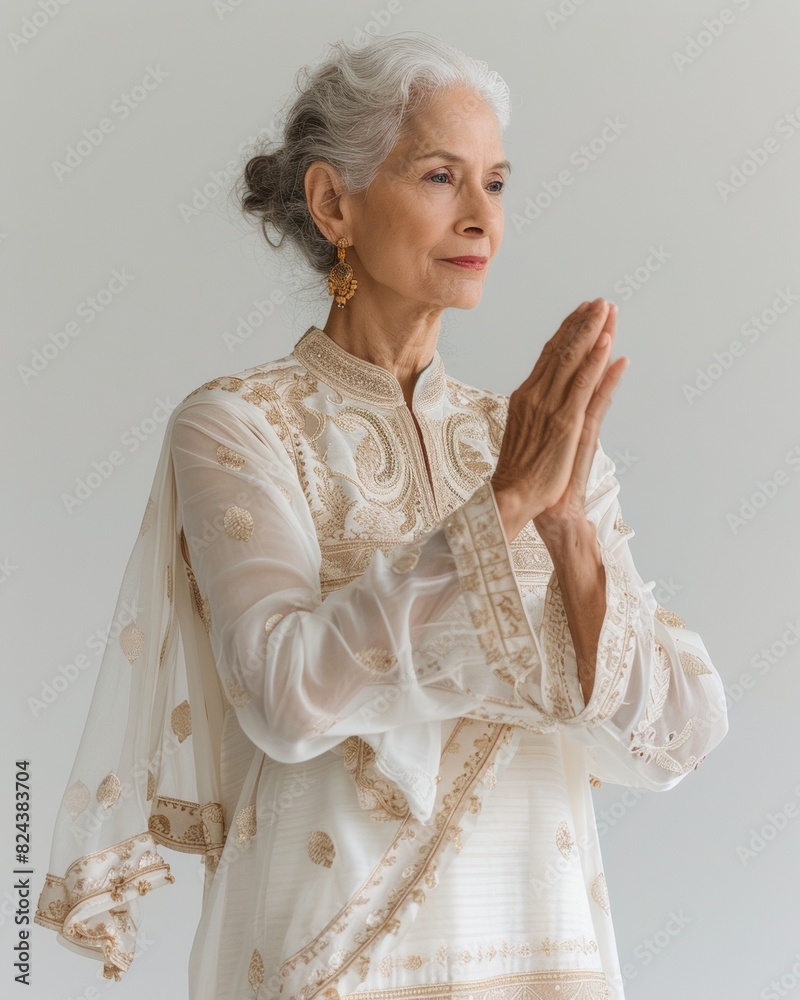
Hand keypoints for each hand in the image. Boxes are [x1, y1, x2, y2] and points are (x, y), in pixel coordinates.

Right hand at [490, 297, 627, 539]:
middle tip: (600, 302)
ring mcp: (550, 407)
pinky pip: (583, 385)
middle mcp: (535, 395)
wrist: (513, 496)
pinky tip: (607, 344)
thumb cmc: (519, 473)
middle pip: (561, 350)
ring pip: (573, 360)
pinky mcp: (566, 423)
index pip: (548, 355)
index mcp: (525, 396)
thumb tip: (543, 398)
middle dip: (582, 323)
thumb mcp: (525, 433)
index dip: (567, 331)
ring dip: (592, 332)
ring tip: (608, 311)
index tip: (581, 312)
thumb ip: (535, 412)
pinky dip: (596, 361)